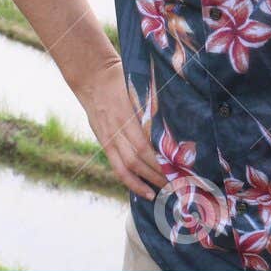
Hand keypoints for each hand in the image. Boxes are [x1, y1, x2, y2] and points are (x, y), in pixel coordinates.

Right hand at [76, 58, 165, 201]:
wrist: (92, 77)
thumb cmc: (122, 77)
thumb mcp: (140, 88)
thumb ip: (152, 105)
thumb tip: (177, 118)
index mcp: (128, 116)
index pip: (145, 146)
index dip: (159, 161)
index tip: (176, 170)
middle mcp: (117, 130)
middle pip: (137, 160)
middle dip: (156, 174)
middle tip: (175, 185)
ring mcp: (108, 137)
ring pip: (125, 166)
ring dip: (142, 182)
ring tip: (158, 193)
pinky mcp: (103, 140)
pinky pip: (115, 164)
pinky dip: (128, 178)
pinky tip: (140, 188)